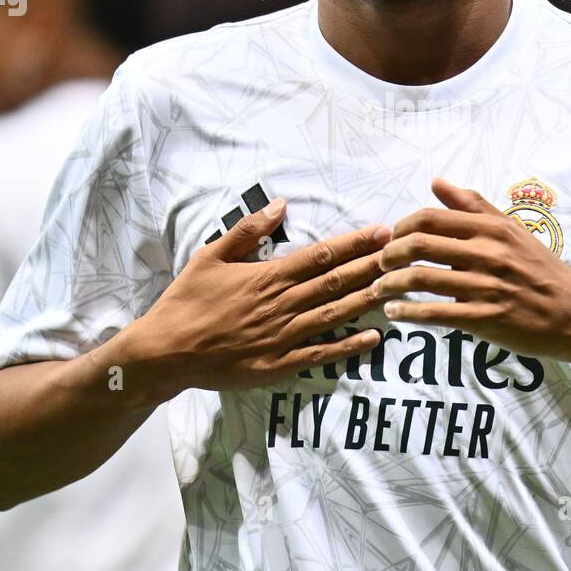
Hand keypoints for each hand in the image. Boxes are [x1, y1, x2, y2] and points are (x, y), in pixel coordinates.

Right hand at [131, 199, 391, 391]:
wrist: (165, 352)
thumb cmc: (186, 300)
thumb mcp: (211, 255)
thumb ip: (248, 231)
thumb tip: (281, 205)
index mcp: (267, 277)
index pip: (321, 255)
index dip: (355, 244)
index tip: (383, 232)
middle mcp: (281, 305)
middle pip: (336, 282)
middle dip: (373, 266)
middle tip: (406, 254)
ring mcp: (282, 337)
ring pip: (334, 316)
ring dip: (368, 300)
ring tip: (399, 288)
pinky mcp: (278, 366)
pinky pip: (320, 355)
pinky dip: (348, 347)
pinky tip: (374, 338)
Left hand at [374, 177, 570, 365]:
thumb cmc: (540, 270)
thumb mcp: (511, 230)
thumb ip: (472, 206)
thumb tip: (436, 181)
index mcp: (490, 228)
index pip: (429, 217)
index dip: (400, 227)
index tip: (391, 239)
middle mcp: (487, 253)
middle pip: (418, 245)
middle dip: (388, 255)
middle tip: (379, 265)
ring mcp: (486, 286)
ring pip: (421, 279)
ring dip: (390, 285)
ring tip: (380, 290)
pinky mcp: (486, 319)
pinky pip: (435, 313)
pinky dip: (408, 313)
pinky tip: (396, 314)